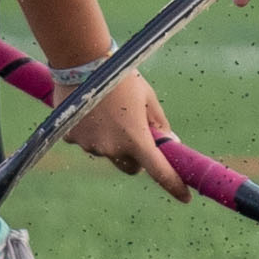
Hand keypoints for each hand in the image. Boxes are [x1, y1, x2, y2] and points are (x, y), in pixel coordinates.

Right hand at [63, 71, 188, 200]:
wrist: (82, 60)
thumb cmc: (120, 76)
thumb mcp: (147, 96)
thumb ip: (159, 123)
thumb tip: (170, 142)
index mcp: (136, 138)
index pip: (159, 171)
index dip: (175, 185)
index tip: (186, 197)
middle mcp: (112, 148)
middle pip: (131, 166)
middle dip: (136, 156)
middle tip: (134, 131)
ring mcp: (90, 145)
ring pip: (108, 152)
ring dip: (112, 140)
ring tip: (107, 109)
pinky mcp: (72, 138)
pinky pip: (87, 142)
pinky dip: (91, 132)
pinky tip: (89, 109)